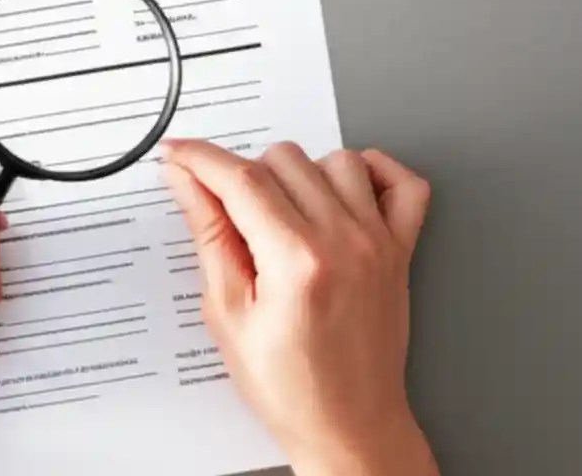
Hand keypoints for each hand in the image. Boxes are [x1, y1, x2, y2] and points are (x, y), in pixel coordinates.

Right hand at [161, 140, 436, 475]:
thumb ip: (209, 235)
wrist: (347, 426)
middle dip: (243, 175)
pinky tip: (341, 191)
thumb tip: (188, 183)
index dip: (201, 159)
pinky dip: (373, 172)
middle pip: (284, 160)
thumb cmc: (288, 387)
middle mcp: (344, 242)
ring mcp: (378, 242)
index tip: (178, 155)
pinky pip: (403, 183)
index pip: (241, 180)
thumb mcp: (227, 313)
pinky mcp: (401, 250)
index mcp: (296, 261)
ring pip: (336, 159)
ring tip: (280, 212)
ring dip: (300, 174)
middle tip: (226, 211)